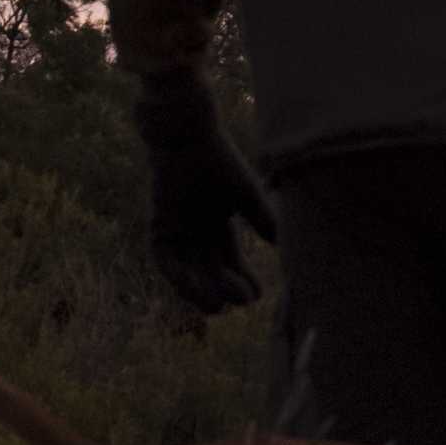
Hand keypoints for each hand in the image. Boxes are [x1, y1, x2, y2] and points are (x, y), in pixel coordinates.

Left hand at [133, 69, 278, 313]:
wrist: (188, 137)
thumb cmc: (219, 160)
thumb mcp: (247, 196)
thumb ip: (263, 220)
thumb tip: (285, 245)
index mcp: (218, 224)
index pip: (231, 261)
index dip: (243, 280)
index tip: (257, 295)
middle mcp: (196, 232)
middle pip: (211, 270)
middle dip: (226, 288)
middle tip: (242, 302)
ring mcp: (177, 231)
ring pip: (188, 271)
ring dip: (201, 291)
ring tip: (218, 307)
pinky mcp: (159, 227)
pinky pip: (166, 261)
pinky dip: (178, 277)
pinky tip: (194, 289)